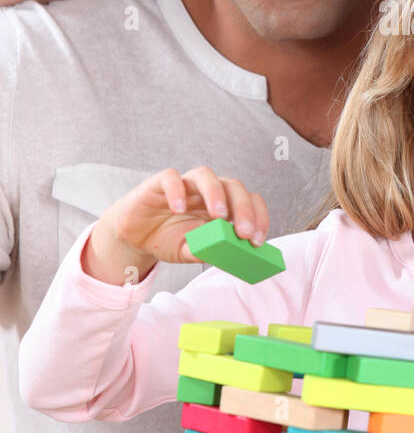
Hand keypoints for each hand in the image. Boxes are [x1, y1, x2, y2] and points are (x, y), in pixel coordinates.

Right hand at [86, 166, 270, 285]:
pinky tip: (178, 209)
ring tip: (218, 217)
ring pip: (205, 175)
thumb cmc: (168, 239)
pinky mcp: (159, 184)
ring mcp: (184, 185)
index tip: (257, 241)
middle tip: (244, 232)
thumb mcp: (189, 251)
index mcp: (222, 206)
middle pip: (232, 186)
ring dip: (215, 194)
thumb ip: (206, 252)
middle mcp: (206, 191)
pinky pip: (170, 177)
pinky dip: (176, 190)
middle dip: (243, 208)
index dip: (258, 218)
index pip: (249, 201)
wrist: (135, 237)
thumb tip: (225, 257)